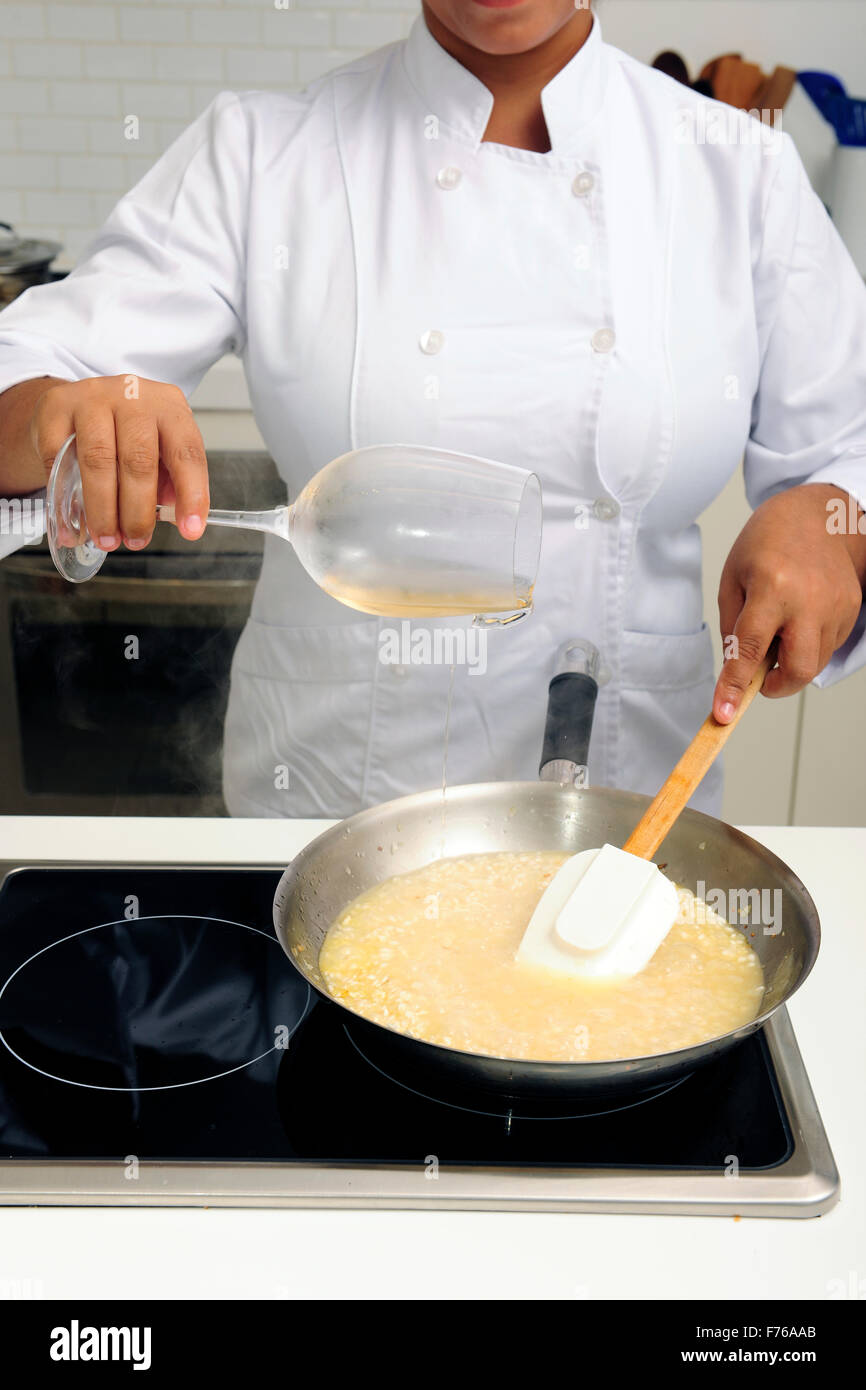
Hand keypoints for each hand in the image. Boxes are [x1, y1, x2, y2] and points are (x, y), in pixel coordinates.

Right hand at [31, 375, 207, 550]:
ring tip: (107, 538)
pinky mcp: (56, 406)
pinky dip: (65, 496)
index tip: (191, 530)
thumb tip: (175, 516)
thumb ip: (170, 480)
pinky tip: (73, 521)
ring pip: (99, 460)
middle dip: (138, 511)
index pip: (187, 452)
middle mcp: (133, 396)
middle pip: (139, 459)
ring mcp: (92, 397)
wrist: (77, 402)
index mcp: (168, 407)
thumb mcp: (158, 448)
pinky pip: (59, 457)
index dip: (191, 494)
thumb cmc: (125, 432)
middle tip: (135, 541)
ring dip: (103, 509)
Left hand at [713, 484, 865, 721]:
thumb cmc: (768, 541)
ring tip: (780, 627)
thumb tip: (737, 671)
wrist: (818, 514)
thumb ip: (733, 628)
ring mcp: (837, 605)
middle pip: (798, 668)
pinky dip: (808, 645)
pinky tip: (799, 617)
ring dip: (791, 660)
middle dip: (777, 686)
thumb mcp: (733, 578)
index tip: (724, 714)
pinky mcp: (852, 608)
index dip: (735, 686)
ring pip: (814, 662)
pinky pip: (827, 646)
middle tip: (760, 677)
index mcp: (772, 587)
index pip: (751, 649)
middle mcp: (809, 599)